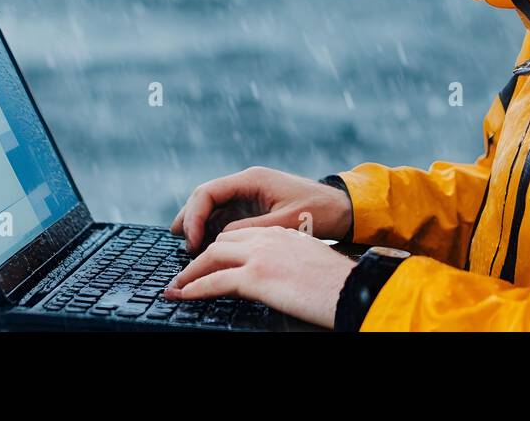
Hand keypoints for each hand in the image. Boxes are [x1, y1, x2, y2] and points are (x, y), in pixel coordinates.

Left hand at [164, 226, 356, 327]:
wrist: (353, 289)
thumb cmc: (340, 283)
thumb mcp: (311, 264)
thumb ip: (291, 264)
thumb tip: (284, 279)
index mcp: (282, 234)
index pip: (242, 234)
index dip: (221, 247)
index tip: (209, 261)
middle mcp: (268, 238)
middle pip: (222, 240)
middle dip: (199, 255)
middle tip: (184, 272)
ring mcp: (260, 255)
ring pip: (212, 257)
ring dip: (190, 273)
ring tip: (176, 286)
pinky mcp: (256, 276)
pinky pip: (215, 281)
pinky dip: (195, 288)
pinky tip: (184, 296)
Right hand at [169, 166, 352, 252]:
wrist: (342, 209)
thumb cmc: (318, 212)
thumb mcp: (284, 223)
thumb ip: (251, 228)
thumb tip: (219, 239)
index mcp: (252, 179)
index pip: (209, 192)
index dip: (194, 215)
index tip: (191, 240)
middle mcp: (247, 182)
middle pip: (205, 196)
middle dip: (189, 217)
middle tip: (179, 242)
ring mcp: (248, 194)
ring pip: (212, 206)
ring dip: (198, 224)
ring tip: (186, 246)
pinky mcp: (253, 206)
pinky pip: (225, 215)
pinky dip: (212, 228)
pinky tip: (205, 245)